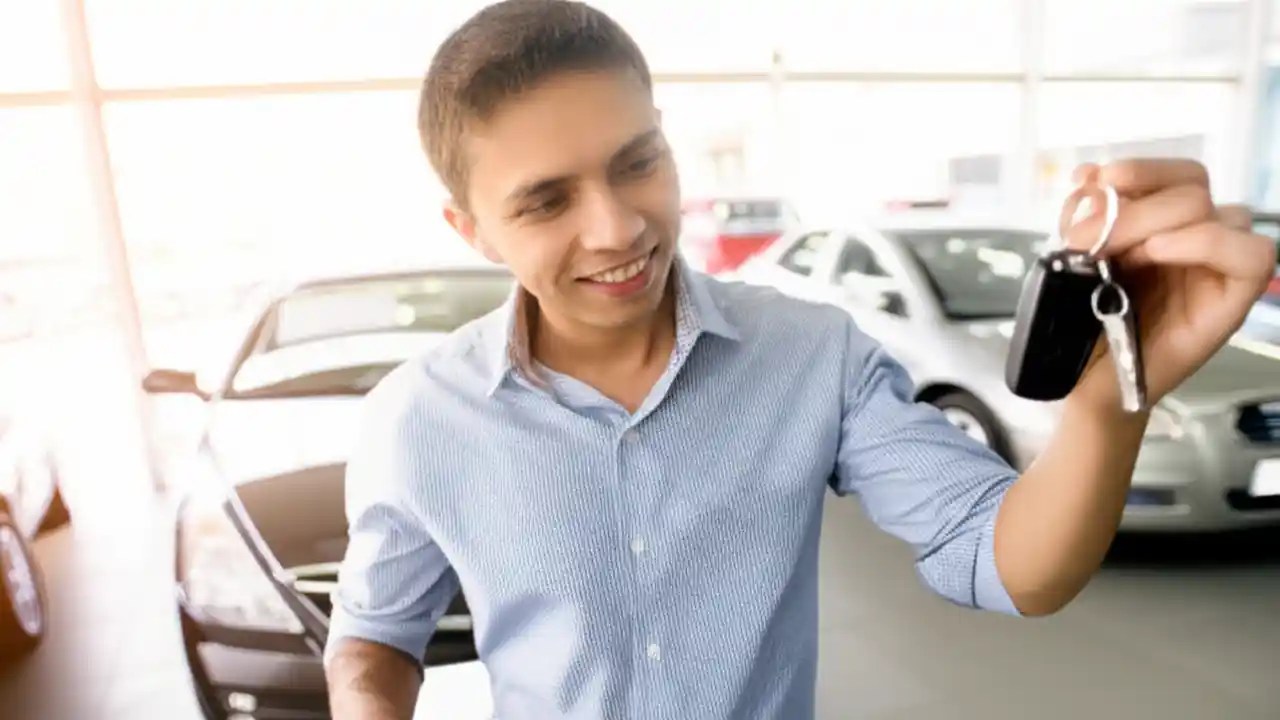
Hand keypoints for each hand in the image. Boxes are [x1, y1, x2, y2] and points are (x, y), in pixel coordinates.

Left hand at [1062, 158, 1276, 411]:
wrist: (1090, 382)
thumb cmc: (1087, 324)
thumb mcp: (1079, 261)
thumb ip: (1089, 217)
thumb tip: (1086, 175)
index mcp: (1166, 223)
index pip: (1177, 174)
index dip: (1140, 170)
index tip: (1095, 182)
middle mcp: (1199, 238)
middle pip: (1193, 188)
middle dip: (1133, 207)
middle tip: (1085, 239)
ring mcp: (1219, 268)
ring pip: (1221, 212)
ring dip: (1160, 224)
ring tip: (1119, 257)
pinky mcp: (1234, 298)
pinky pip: (1252, 253)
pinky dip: (1205, 243)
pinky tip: (1158, 253)